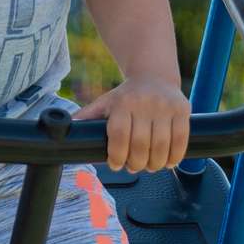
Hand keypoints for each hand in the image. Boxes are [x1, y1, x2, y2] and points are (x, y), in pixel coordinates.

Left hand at [72, 76, 189, 172]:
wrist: (154, 76)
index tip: (115, 165)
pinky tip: (168, 161)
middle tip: (134, 167)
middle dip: (137, 164)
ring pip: (162, 146)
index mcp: (122, 103)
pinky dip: (175, 156)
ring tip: (150, 166)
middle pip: (141, 145)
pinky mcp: (183, 110)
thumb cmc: (126, 96)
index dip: (117, 156)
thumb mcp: (104, 103)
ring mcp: (165, 106)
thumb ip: (86, 118)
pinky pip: (181, 140)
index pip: (119, 136)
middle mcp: (144, 103)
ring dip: (155, 164)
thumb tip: (61, 134)